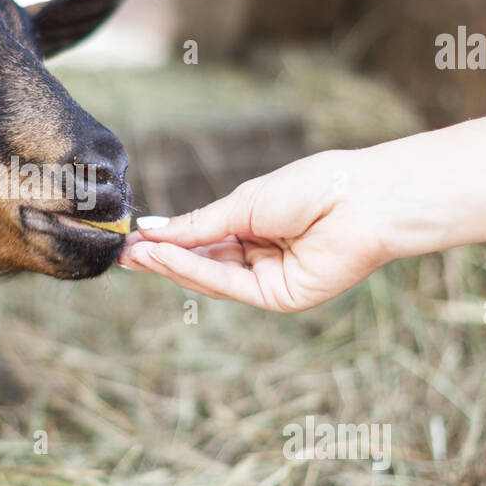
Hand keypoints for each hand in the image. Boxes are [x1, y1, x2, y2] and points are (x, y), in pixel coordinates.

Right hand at [118, 150, 399, 311]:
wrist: (361, 198)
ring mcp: (270, 280)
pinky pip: (230, 287)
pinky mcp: (281, 298)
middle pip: (203, 265)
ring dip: (172, 266)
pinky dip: (196, 272)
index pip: (204, 242)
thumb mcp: (243, 202)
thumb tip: (154, 231)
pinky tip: (168, 257)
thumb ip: (199, 225)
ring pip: (212, 279)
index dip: (168, 243)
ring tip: (137, 253)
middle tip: (124, 253)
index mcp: (256, 229)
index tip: (133, 240)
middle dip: (163, 259)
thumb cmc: (313, 188)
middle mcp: (261, 258)